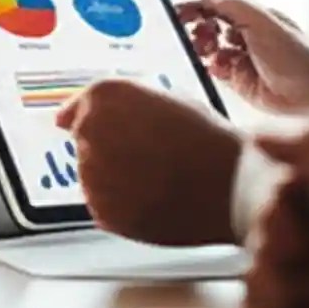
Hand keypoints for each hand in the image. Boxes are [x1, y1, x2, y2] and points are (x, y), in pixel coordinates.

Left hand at [55, 79, 241, 245]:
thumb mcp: (166, 99)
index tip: (94, 127)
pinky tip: (155, 197)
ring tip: (158, 177)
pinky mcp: (101, 212)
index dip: (89, 119)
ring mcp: (92, 174)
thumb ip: (124, 103)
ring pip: (93, 175)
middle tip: (150, 155)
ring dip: (114, 177)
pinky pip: (104, 205)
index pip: (78, 108)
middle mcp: (89, 131)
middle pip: (86, 141)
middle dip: (110, 148)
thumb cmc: (207, 139)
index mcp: (105, 95)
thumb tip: (88, 114)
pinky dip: (122, 204)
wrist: (230, 185)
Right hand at [177, 0, 308, 111]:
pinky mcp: (239, 81)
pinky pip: (215, 70)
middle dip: (198, 28)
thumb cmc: (296, 59)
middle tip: (192, 35)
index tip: (177, 12)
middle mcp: (248, 35)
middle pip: (211, 26)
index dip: (197, 7)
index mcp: (255, 16)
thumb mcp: (264, 23)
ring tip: (204, 51)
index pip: (219, 5)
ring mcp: (242, 58)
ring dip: (203, 48)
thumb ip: (235, 6)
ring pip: (210, 49)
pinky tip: (215, 68)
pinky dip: (211, 67)